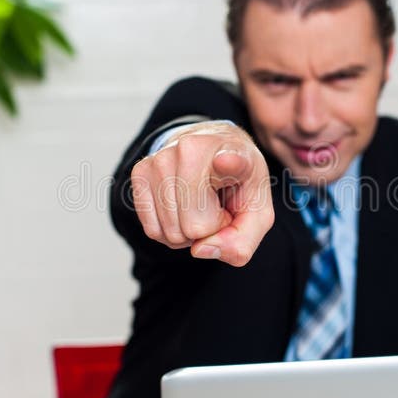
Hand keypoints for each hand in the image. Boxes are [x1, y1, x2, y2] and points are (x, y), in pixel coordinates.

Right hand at [129, 121, 273, 266]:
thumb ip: (242, 240)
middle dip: (208, 229)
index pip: (231, 161)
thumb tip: (200, 249)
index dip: (228, 164)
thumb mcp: (256, 214)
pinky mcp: (140, 171)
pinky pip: (152, 230)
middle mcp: (193, 148)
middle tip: (216, 206)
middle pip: (195, 226)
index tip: (226, 161)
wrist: (213, 153)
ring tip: (199, 204)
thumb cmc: (238, 186)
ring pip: (172, 232)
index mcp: (235, 153)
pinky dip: (168, 231)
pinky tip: (180, 208)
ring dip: (187, 231)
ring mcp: (162, 158)